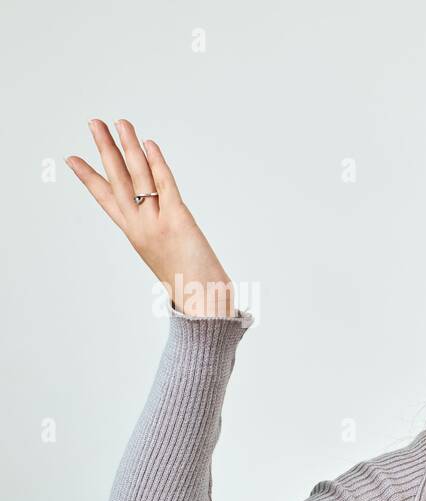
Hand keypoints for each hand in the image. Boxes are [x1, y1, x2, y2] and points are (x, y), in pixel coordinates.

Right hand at [67, 119, 237, 316]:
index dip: (88, 177)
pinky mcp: (179, 221)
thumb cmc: (193, 286)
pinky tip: (149, 144)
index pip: (106, 199)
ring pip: (138, 177)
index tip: (72, 158)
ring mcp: (157, 223)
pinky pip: (165, 185)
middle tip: (93, 122)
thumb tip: (171, 229)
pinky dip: (157, 163)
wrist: (204, 304)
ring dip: (128, 146)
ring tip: (119, 122)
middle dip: (104, 149)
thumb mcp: (169, 257)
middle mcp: (141, 226)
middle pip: (117, 180)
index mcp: (135, 234)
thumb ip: (163, 237)